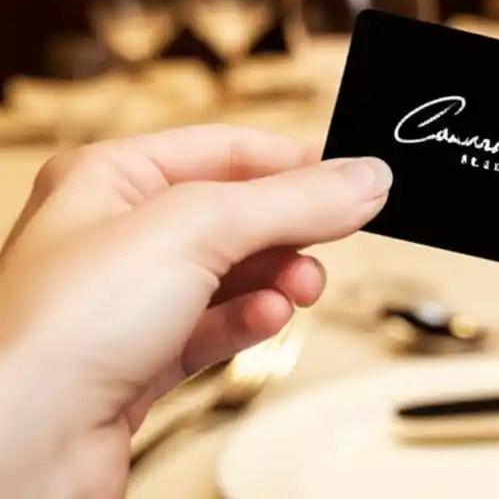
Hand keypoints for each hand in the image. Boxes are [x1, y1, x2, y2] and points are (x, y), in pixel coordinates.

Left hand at [0, 125, 390, 496]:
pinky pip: (214, 327)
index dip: (293, 164)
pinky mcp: (140, 360)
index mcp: (108, 178)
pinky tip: (267, 320)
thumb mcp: (198, 230)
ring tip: (300, 290)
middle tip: (331, 243)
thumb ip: (293, 201)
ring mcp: (126, 302)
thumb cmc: (59, 331)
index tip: (353, 181)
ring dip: (275, 281)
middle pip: (235, 213)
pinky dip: (249, 322)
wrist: (22, 447)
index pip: (224, 148)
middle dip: (289, 231)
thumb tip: (367, 178)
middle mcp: (113, 236)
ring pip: (230, 274)